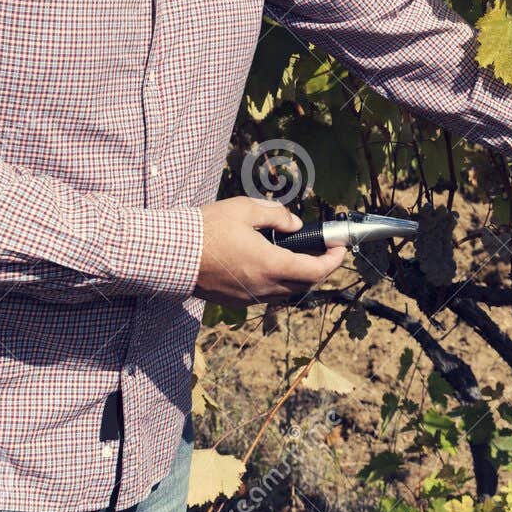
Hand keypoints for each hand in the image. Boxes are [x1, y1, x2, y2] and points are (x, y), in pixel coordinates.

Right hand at [194, 197, 347, 306]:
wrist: (172, 254)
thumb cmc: (208, 229)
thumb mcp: (245, 210)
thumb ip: (276, 216)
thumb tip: (295, 225)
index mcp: (271, 265)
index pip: (316, 271)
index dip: (333, 260)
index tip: (339, 246)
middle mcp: (264, 287)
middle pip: (305, 285)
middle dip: (319, 268)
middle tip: (322, 249)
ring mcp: (249, 298)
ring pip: (286, 293)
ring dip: (297, 277)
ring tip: (296, 255)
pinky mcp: (235, 301)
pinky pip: (266, 296)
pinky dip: (276, 283)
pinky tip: (268, 264)